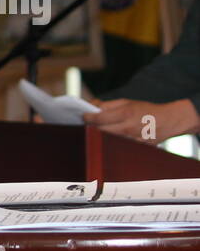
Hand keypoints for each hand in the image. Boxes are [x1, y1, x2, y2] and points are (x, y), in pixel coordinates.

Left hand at [83, 97, 199, 141]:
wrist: (169, 121)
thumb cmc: (146, 110)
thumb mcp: (127, 102)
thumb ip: (107, 105)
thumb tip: (90, 107)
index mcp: (125, 114)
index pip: (98, 118)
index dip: (87, 118)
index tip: (82, 116)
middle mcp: (127, 128)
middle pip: (100, 130)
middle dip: (91, 127)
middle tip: (85, 123)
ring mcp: (130, 139)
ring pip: (108, 139)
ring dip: (101, 134)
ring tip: (96, 129)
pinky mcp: (134, 147)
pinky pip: (117, 145)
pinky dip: (112, 140)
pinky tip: (110, 137)